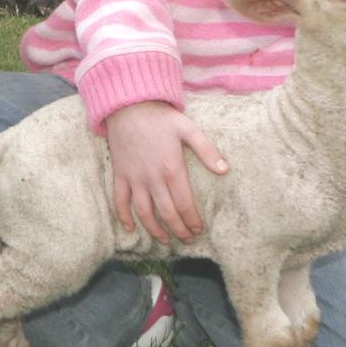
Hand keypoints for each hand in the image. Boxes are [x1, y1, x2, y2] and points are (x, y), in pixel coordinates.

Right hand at [104, 100, 228, 244]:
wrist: (128, 106)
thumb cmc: (160, 117)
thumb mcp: (188, 128)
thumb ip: (207, 150)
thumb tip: (225, 170)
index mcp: (172, 169)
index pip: (185, 205)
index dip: (192, 221)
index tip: (199, 230)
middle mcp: (153, 178)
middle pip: (167, 214)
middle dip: (178, 231)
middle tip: (187, 240)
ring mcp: (135, 178)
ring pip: (144, 213)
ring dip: (155, 230)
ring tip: (164, 240)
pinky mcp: (121, 175)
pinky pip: (120, 201)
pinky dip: (124, 217)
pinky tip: (131, 228)